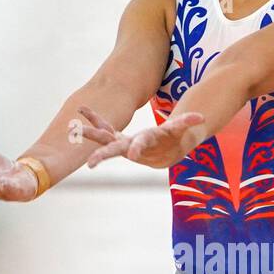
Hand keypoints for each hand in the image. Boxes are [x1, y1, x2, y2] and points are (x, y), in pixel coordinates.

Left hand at [78, 104, 207, 169]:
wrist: (163, 152)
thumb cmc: (174, 140)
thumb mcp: (181, 130)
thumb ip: (188, 122)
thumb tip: (202, 117)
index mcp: (144, 145)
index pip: (140, 146)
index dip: (138, 149)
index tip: (132, 154)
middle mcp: (130, 146)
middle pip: (115, 149)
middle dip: (103, 155)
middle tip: (90, 164)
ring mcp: (121, 142)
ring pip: (103, 137)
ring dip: (89, 132)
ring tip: (71, 127)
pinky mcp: (116, 137)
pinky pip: (104, 126)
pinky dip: (94, 118)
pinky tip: (82, 109)